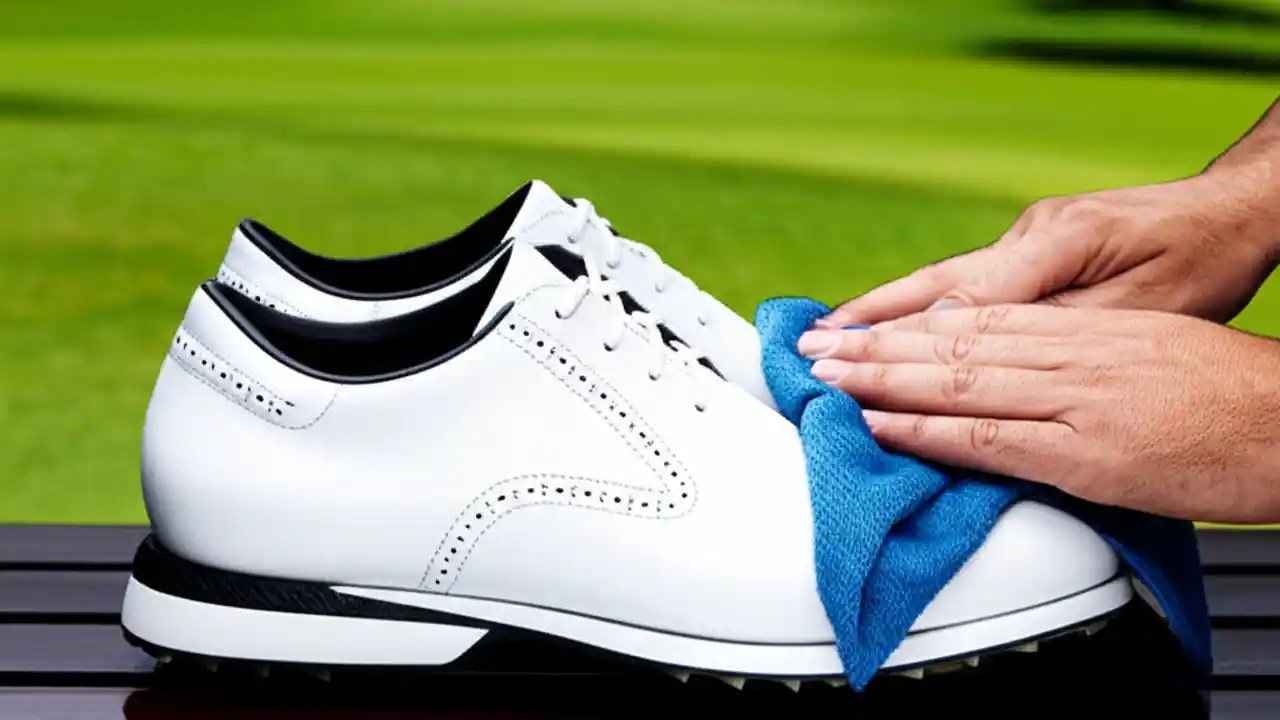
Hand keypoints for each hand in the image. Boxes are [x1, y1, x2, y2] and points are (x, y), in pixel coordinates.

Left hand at [797, 305, 1279, 522]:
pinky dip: (927, 431)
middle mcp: (1069, 352)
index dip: (905, 321)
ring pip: (957, 380)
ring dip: (881, 381)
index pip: (974, 316)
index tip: (856, 326)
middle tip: (812, 350)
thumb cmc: (1227, 393)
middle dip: (874, 346)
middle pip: (950, 341)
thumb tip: (1015, 369)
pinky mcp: (1085, 453)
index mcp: (1083, 325)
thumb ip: (1074, 355)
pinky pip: (988, 438)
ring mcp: (1073, 400)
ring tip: (825, 382)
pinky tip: (883, 428)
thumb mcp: (1143, 348)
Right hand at [819, 169, 1279, 326]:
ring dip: (880, 313)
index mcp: (1050, 250)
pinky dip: (916, 306)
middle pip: (928, 290)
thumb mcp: (1140, 308)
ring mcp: (1026, 239)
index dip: (893, 341)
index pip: (952, 307)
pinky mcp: (1033, 247)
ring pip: (938, 284)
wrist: (1232, 212)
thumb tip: (960, 338)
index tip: (842, 366)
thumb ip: (1048, 327)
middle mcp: (1027, 239)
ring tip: (826, 335)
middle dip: (864, 325)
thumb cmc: (1200, 262)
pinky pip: (961, 285)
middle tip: (808, 352)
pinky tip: (886, 323)